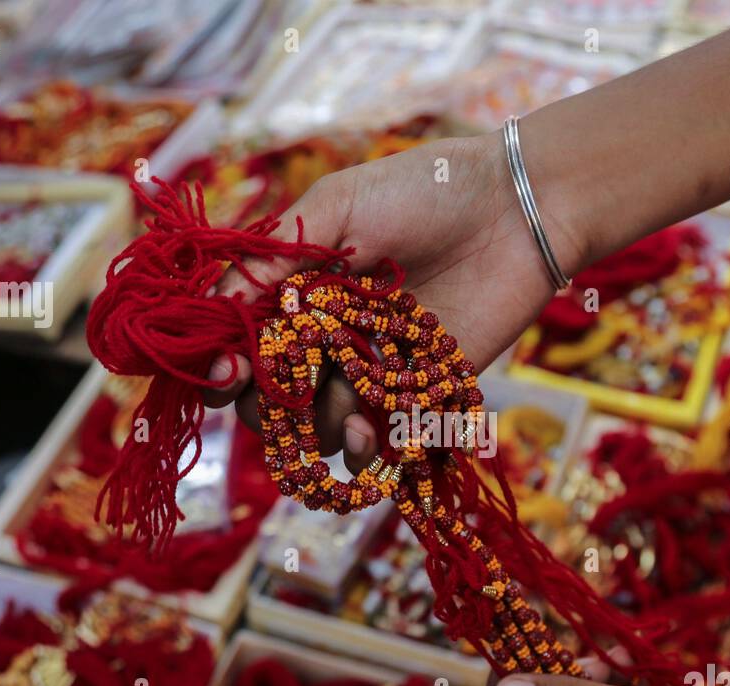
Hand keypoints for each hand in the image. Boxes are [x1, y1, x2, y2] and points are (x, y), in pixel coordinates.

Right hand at [203, 130, 587, 473]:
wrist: (513, 209)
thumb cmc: (422, 191)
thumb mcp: (336, 207)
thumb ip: (273, 257)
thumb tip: (215, 307)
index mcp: (295, 293)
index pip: (239, 345)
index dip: (224, 364)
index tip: (229, 366)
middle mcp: (324, 339)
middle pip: (268, 399)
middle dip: (263, 404)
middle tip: (277, 386)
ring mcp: (368, 371)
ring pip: (314, 429)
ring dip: (313, 427)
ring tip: (340, 405)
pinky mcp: (416, 396)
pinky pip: (373, 444)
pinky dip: (359, 450)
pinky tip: (364, 430)